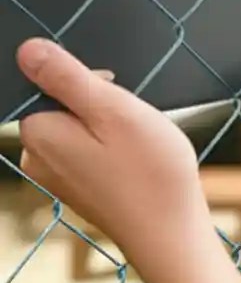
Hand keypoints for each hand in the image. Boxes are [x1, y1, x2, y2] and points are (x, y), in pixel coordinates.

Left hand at [15, 37, 210, 261]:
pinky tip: (138, 163)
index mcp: (39, 132)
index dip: (89, 82)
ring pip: (81, 129)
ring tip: (141, 146)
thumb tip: (27, 49)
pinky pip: (91, 152)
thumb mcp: (115, 110)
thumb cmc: (150, 171)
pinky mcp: (78, 190)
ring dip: (113, 129)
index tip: (120, 99)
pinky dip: (116, 151)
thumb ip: (67, 77)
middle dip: (103, 106)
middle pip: (66, 106)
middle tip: (136, 126)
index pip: (48, 83)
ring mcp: (56, 177)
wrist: (171, 233)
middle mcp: (36, 157)